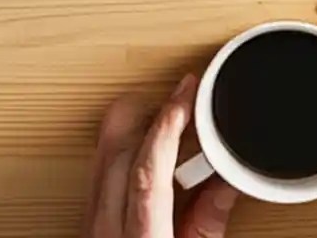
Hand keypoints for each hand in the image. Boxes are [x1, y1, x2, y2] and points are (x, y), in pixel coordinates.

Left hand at [83, 75, 238, 237]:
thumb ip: (209, 219)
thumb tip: (229, 180)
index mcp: (140, 236)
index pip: (148, 169)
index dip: (169, 124)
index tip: (187, 92)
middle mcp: (106, 225)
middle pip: (117, 145)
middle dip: (151, 110)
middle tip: (183, 94)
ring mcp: (91, 219)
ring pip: (104, 150)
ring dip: (136, 124)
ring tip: (169, 114)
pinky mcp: (87, 217)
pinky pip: (98, 166)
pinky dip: (124, 144)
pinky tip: (148, 144)